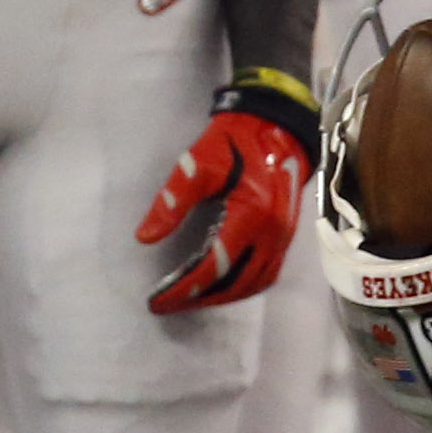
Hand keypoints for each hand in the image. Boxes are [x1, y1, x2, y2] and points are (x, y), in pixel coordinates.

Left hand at [138, 75, 321, 312]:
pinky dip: (242, 286)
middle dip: (200, 299)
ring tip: (189, 300)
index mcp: (251, 215)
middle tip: (167, 305)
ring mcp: (284, 237)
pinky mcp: (286, 235)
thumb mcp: (194, 166)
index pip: (214, 266)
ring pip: (255, 283)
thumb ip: (171, 203)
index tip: (157, 300)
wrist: (277, 127)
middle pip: (236, 283)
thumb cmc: (232, 142)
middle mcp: (273, 233)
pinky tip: (218, 286)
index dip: (184, 288)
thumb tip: (144, 238)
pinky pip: (266, 273)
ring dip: (222, 296)